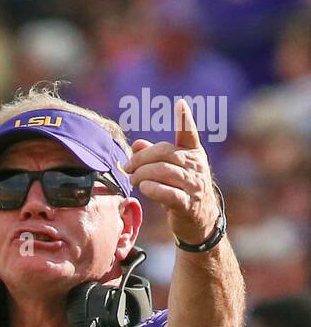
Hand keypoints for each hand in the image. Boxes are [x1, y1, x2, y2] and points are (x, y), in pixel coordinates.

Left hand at [122, 99, 219, 246]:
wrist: (199, 223)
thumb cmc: (181, 192)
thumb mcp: (170, 172)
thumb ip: (154, 158)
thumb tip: (136, 144)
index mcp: (193, 154)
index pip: (190, 134)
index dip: (185, 119)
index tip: (181, 104)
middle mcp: (196, 167)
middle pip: (165, 153)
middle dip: (142, 159)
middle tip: (127, 167)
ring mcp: (194, 186)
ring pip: (164, 172)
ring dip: (143, 174)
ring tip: (133, 179)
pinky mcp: (188, 205)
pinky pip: (168, 193)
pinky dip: (153, 189)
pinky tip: (143, 188)